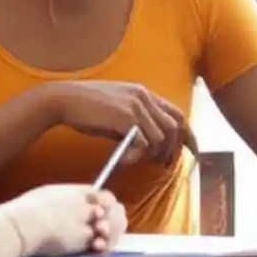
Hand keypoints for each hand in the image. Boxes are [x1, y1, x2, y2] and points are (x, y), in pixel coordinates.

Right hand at [3, 185, 124, 256]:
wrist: (22, 225)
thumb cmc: (23, 212)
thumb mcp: (45, 196)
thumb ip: (60, 199)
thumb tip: (60, 204)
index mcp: (74, 191)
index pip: (101, 194)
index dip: (105, 203)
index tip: (103, 211)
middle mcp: (84, 203)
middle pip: (112, 207)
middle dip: (114, 216)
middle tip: (109, 226)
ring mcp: (86, 220)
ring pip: (111, 225)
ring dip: (111, 232)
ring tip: (104, 237)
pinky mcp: (83, 237)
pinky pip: (101, 242)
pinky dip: (102, 245)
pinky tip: (98, 247)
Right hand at [46, 81, 198, 166]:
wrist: (63, 99)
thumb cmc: (86, 108)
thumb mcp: (116, 112)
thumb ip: (134, 123)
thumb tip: (147, 145)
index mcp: (144, 93)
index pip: (176, 113)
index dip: (187, 133)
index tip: (193, 150)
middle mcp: (144, 96)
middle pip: (174, 126)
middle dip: (172, 148)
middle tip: (162, 163)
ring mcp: (136, 105)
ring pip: (160, 136)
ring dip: (152, 153)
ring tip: (136, 160)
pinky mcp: (125, 117)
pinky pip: (143, 142)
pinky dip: (136, 155)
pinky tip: (123, 159)